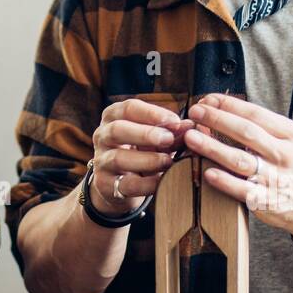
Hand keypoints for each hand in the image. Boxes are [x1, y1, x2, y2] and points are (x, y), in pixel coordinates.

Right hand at [88, 98, 192, 215]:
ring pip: (118, 158)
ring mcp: (101, 160)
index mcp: (113, 117)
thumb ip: (171, 131)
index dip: (152, 113)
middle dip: (145, 134)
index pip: (129, 108)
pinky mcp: (105, 185)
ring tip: (168, 161)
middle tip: (169, 139)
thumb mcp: (154, 138)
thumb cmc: (141, 150)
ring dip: (146, 159)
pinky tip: (163, 180)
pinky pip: (126, 184)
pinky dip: (147, 184)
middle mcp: (102, 136)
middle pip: (117, 129)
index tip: (175, 121)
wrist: (120, 183)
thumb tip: (190, 125)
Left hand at [183, 93, 292, 242]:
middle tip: (194, 112)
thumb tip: (217, 110)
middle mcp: (283, 154)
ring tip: (191, 137)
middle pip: (246, 132)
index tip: (205, 100)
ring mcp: (275, 178)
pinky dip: (224, 181)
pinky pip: (242, 190)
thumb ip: (257, 128)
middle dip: (217, 119)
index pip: (254, 113)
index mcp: (288, 134)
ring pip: (240, 160)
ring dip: (213, 147)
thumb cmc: (290, 167)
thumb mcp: (285, 142)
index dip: (227, 105)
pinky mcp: (267, 201)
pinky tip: (207, 173)